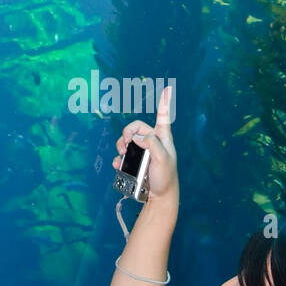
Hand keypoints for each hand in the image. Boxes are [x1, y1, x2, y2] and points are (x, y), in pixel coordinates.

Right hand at [113, 85, 177, 201]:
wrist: (159, 197)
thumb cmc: (165, 177)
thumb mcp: (162, 158)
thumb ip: (151, 144)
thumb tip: (136, 138)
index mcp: (162, 137)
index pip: (162, 116)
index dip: (164, 103)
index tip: (168, 89)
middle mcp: (152, 142)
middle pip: (134, 128)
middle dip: (126, 134)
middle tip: (125, 145)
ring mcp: (142, 152)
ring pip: (125, 141)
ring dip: (120, 147)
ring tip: (122, 156)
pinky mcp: (134, 162)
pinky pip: (121, 156)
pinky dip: (118, 159)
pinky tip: (118, 165)